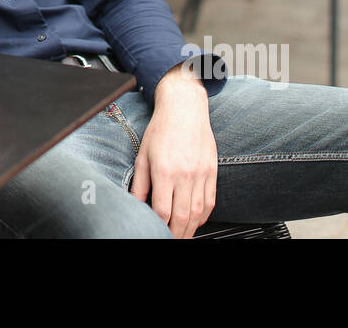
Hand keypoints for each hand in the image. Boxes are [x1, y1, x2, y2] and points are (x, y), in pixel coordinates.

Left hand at [129, 65, 215, 237]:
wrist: (185, 108)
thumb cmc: (162, 128)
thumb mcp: (143, 155)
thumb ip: (140, 184)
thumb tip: (136, 204)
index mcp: (165, 171)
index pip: (163, 211)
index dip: (159, 226)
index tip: (155, 230)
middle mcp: (185, 175)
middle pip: (182, 217)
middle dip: (176, 234)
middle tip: (169, 239)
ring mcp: (201, 174)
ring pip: (198, 212)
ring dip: (191, 229)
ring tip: (182, 235)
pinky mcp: (212, 171)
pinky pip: (210, 201)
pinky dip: (204, 216)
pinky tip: (196, 221)